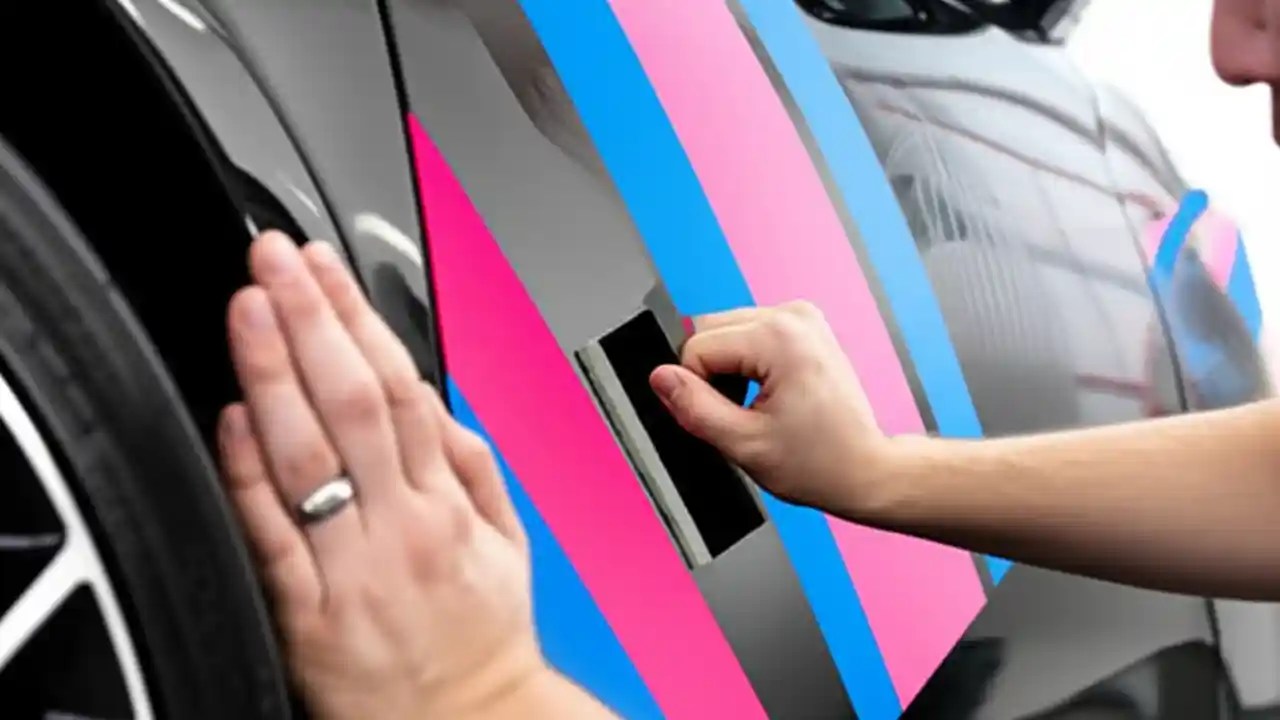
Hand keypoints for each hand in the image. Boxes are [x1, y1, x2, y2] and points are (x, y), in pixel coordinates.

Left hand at [218, 232, 543, 718]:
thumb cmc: (483, 637)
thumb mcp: (509, 543)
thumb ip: (475, 466)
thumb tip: (436, 403)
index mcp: (448, 503)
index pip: (398, 386)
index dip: (356, 316)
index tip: (323, 268)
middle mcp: (401, 524)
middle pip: (351, 401)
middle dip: (310, 317)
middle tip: (275, 258)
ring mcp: (352, 566)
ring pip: (309, 453)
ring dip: (274, 371)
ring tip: (248, 307)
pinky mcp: (307, 613)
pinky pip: (273, 533)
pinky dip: (250, 470)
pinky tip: (234, 416)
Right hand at [649, 302, 895, 516]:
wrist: (864, 468)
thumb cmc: (820, 463)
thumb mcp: (744, 444)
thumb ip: (694, 407)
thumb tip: (660, 378)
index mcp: (779, 338)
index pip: (697, 348)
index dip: (700, 390)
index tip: (733, 417)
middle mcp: (792, 316)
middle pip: (709, 332)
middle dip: (713, 375)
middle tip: (746, 412)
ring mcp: (802, 317)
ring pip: (726, 332)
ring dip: (730, 368)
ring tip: (763, 403)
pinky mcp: (804, 326)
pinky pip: (749, 334)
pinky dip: (748, 362)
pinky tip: (772, 391)